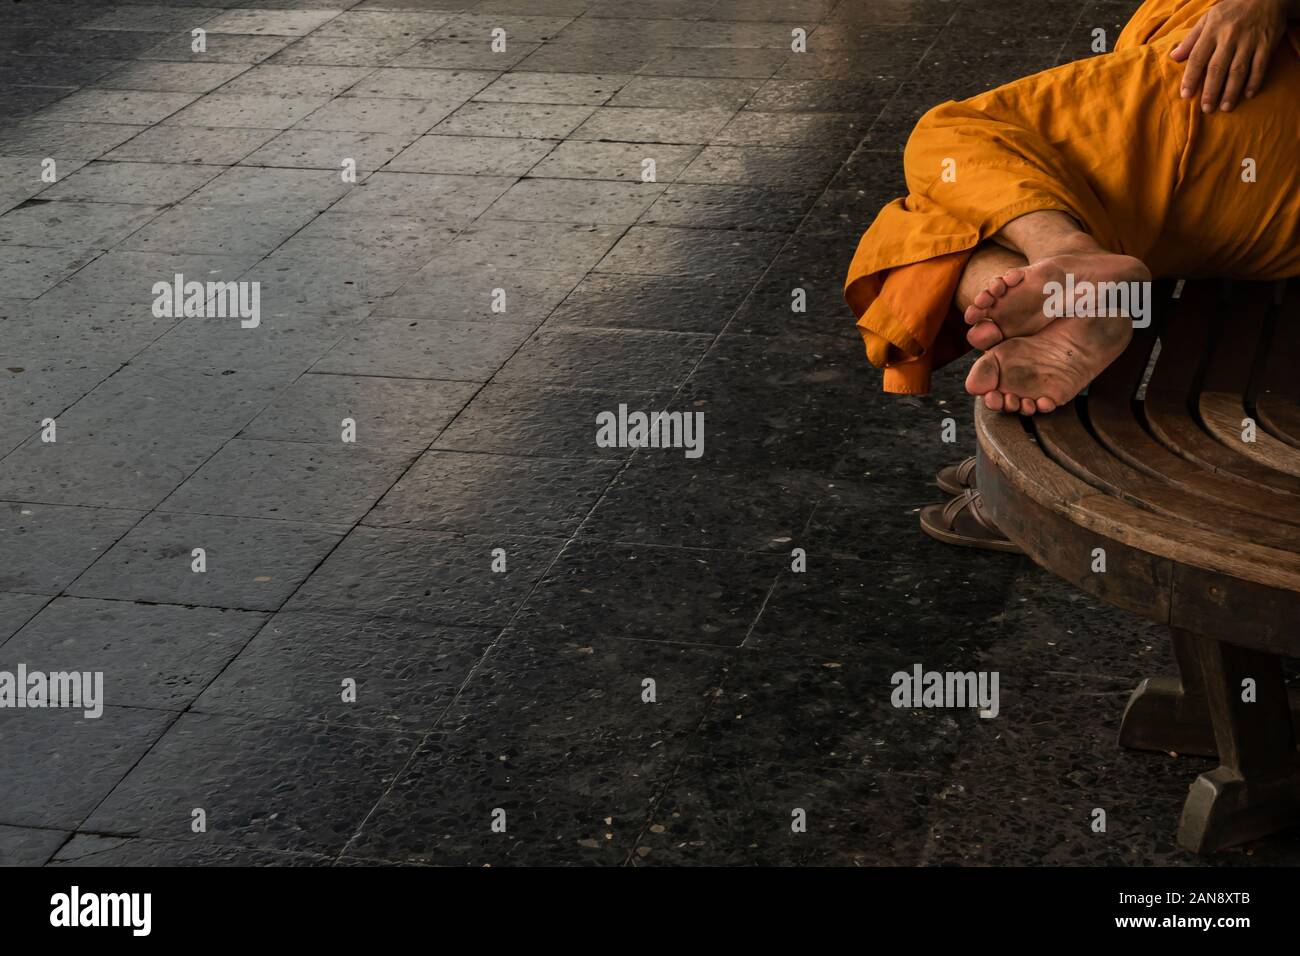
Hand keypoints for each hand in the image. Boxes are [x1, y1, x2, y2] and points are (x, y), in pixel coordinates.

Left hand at [1170, 0, 1287, 111]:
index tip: (1185, 95)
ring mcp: (1249, 41)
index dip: (1190, 78)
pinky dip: (1254, 81)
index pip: (1197, 58)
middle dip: (1210, 90)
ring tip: (1225, 107)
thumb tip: (1173, 57)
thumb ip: (1191, 39)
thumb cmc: (1233, 9)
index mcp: (1212, 31)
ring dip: (1231, 91)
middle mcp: (1229, 37)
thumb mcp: (1209, 18)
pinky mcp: (1266, 43)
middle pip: (1217, 68)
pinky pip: (1260, 66)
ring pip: (1238, 70)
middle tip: (1206, 109)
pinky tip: (1248, 95)